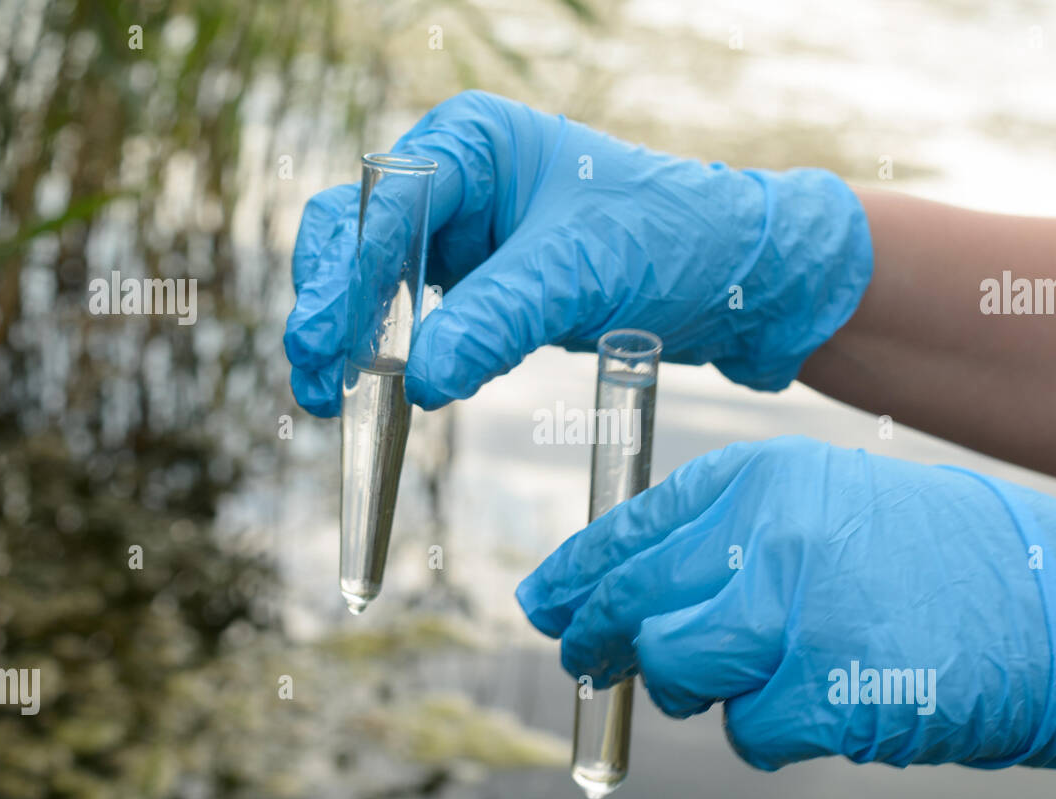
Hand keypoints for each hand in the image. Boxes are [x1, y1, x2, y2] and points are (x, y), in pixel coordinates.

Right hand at [284, 90, 871, 415]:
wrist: (740, 277)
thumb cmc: (671, 237)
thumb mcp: (578, 270)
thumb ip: (497, 319)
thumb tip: (421, 382)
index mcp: (474, 142)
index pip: (382, 205)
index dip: (347, 277)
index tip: (326, 343)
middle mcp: (460, 182)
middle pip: (358, 237)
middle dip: (331, 306)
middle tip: (315, 379)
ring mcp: (470, 238)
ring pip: (380, 283)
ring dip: (352, 338)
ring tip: (328, 400)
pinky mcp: (488, 287)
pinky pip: (423, 319)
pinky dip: (399, 355)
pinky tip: (389, 394)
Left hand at [516, 436, 1055, 798]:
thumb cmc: (934, 558)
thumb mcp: (825, 508)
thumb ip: (728, 541)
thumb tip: (622, 595)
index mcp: (763, 477)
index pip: (633, 528)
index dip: (577, 574)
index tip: (546, 603)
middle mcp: (770, 535)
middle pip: (635, 604)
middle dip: (597, 641)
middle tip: (586, 662)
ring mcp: (797, 613)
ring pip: (678, 672)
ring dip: (701, 689)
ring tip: (767, 669)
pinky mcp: (827, 693)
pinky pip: (750, 732)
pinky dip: (775, 731)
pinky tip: (829, 700)